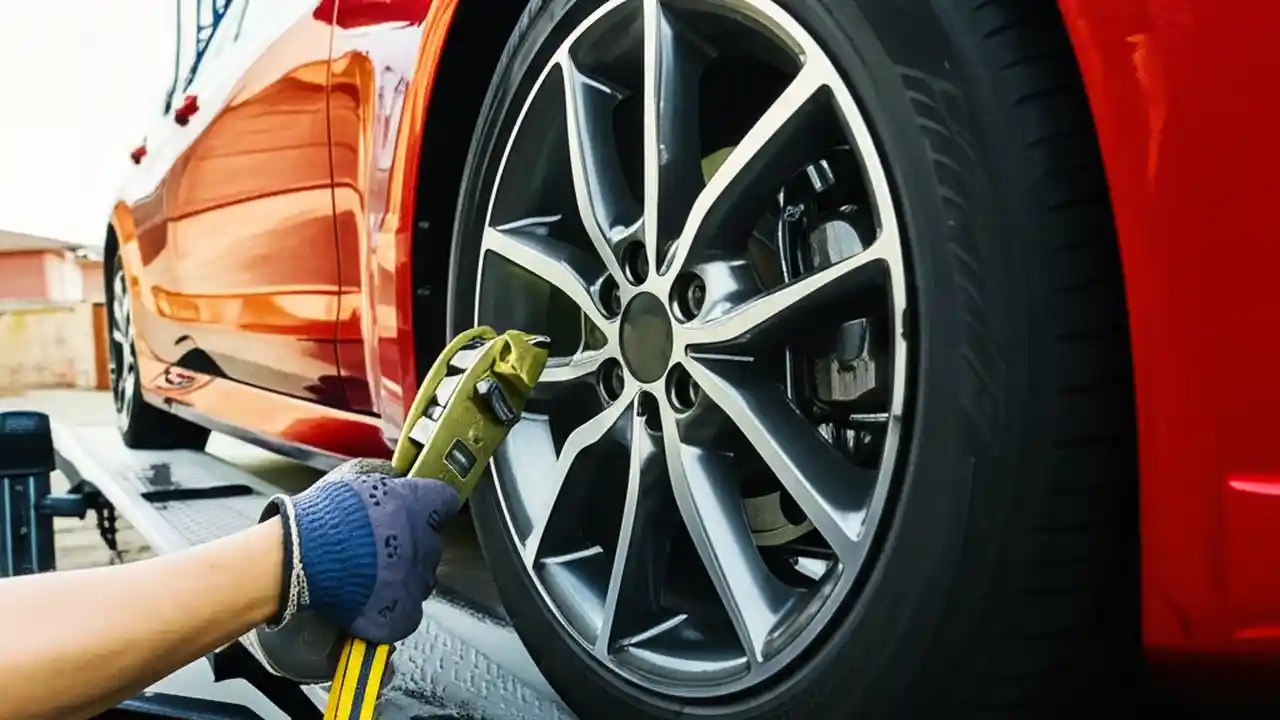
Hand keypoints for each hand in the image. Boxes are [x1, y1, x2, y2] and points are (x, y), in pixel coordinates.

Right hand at [261, 458, 460, 643]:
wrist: (298, 557)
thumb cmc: (322, 514)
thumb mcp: (356, 477)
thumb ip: (385, 480)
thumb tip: (395, 480)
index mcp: (419, 505)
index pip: (444, 501)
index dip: (429, 506)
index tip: (418, 511)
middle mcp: (427, 543)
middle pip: (431, 544)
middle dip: (411, 545)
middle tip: (380, 547)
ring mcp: (416, 582)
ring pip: (421, 579)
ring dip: (404, 576)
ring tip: (371, 576)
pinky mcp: (402, 614)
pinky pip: (407, 613)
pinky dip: (393, 611)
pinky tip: (372, 602)